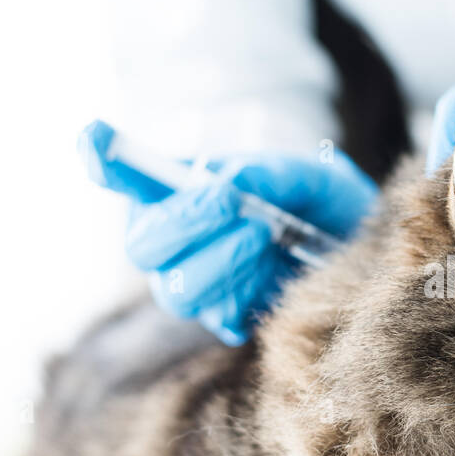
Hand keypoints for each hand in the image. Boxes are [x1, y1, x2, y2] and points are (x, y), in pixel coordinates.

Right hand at [92, 143, 376, 344]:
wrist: (359, 250)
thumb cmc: (322, 203)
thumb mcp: (308, 175)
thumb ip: (267, 173)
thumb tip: (226, 181)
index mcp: (177, 190)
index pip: (124, 175)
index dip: (103, 160)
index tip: (95, 137)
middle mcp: (172, 241)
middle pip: (142, 247)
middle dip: (184, 222)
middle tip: (229, 201)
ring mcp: (193, 284)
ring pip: (177, 290)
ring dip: (225, 259)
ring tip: (267, 235)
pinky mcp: (224, 318)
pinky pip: (222, 317)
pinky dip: (253, 292)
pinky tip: (276, 272)